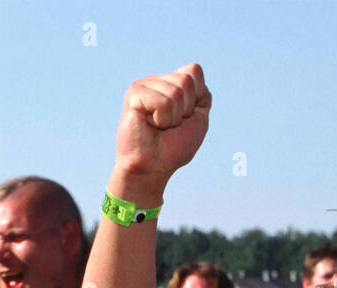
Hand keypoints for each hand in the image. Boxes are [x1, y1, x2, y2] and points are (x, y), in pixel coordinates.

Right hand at [113, 64, 210, 188]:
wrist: (153, 168)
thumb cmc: (173, 147)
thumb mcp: (199, 118)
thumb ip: (202, 94)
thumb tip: (192, 71)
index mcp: (169, 83)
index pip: (193, 71)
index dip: (196, 97)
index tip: (183, 116)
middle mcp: (155, 81)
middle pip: (186, 81)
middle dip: (185, 109)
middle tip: (168, 125)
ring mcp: (142, 86)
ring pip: (176, 92)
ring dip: (173, 117)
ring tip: (158, 127)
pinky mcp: (133, 96)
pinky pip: (162, 102)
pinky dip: (162, 119)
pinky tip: (150, 126)